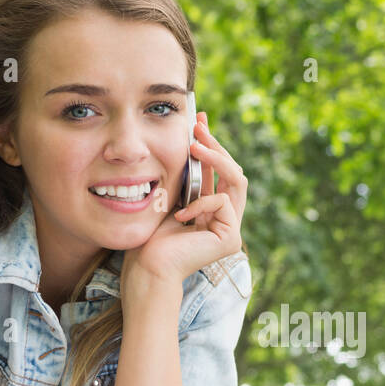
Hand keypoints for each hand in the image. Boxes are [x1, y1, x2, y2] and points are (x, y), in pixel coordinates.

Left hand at [123, 110, 245, 288]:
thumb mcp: (172, 194)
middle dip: (216, 145)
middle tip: (198, 126)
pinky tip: (181, 216)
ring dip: (216, 158)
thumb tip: (192, 137)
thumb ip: (187, 175)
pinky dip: (200, 203)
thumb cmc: (151, 235)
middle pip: (234, 172)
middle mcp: (227, 219)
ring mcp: (232, 229)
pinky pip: (222, 202)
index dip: (212, 144)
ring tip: (194, 145)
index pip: (220, 171)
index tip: (197, 120)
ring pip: (237, 180)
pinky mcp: (231, 238)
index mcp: (212, 210)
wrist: (147, 265)